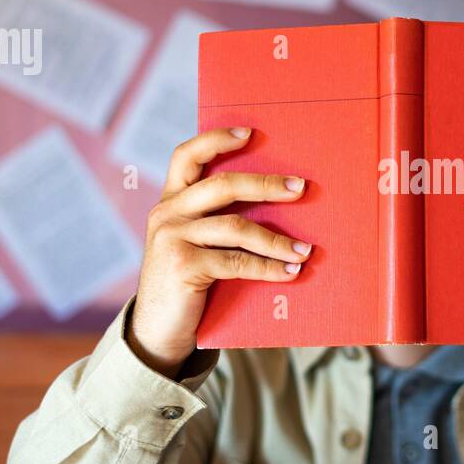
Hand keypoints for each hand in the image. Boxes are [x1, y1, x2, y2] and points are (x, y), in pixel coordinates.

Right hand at [128, 127, 312, 377]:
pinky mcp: (183, 266)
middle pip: (222, 185)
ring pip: (236, 227)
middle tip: (300, 188)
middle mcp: (166, 213)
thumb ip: (217, 221)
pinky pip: (237, 262)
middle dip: (266, 185)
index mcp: (170, 201)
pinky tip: (290, 272)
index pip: (187, 156)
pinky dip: (269, 267)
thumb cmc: (189, 284)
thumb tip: (277, 204)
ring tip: (305, 250)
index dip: (217, 139)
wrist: (157, 332)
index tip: (250, 132)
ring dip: (277, 239)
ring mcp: (172, 239)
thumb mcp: (196, 244)